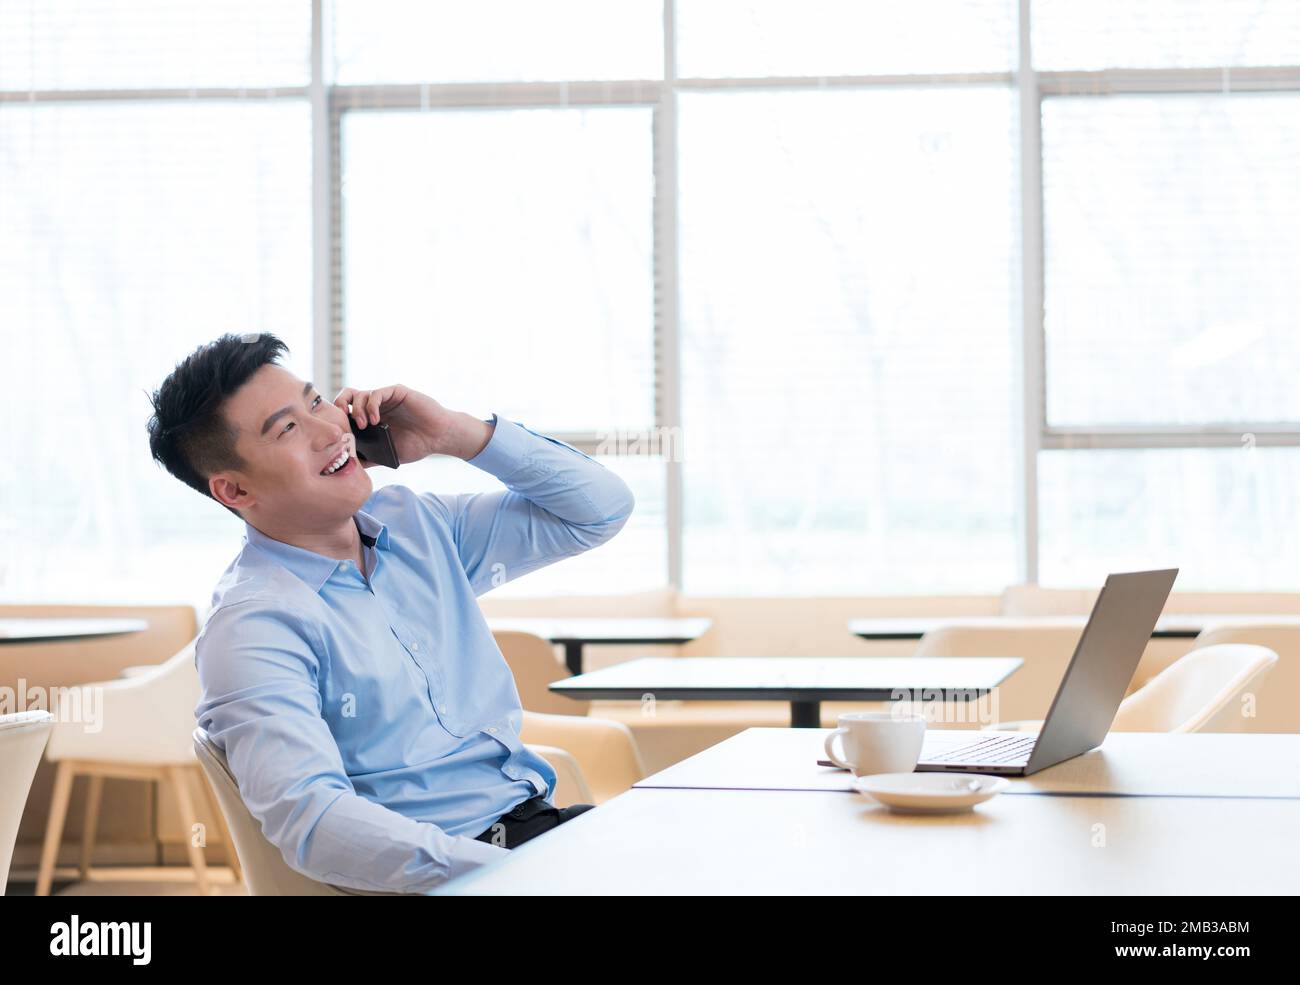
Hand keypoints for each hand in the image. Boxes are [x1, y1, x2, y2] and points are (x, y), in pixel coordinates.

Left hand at [333, 384, 491, 463]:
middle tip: (342, 422)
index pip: (345, 410)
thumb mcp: (386, 454)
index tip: (338, 433)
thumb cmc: (416, 445)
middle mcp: (376, 405)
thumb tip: (348, 465)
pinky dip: (371, 405)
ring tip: (364, 425)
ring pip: (360, 394)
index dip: (338, 418)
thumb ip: (369, 457)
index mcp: (370, 418)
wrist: (439, 438)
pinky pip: (377, 393)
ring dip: (357, 410)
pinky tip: (374, 420)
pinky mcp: (396, 392)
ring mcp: (386, 398)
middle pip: (347, 396)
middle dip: (339, 406)